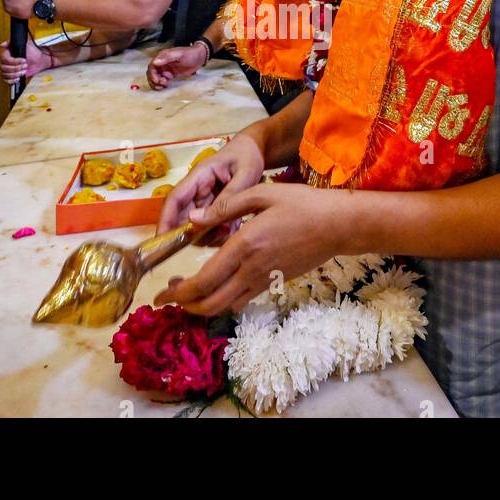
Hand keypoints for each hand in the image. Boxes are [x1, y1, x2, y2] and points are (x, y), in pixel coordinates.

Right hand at [0, 39, 53, 84]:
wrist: (40, 60)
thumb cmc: (33, 52)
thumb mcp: (24, 44)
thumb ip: (12, 43)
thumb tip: (2, 44)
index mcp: (7, 53)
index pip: (5, 59)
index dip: (14, 61)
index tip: (23, 60)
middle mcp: (6, 62)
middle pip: (4, 67)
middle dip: (16, 68)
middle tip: (25, 66)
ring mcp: (9, 69)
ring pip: (5, 74)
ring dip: (15, 74)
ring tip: (24, 71)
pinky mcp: (12, 76)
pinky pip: (6, 80)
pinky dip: (12, 80)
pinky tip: (18, 78)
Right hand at [146, 42, 208, 89]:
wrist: (199, 58)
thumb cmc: (190, 54)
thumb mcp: (179, 55)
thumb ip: (167, 58)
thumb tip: (155, 62)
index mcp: (162, 57)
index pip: (152, 66)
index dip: (152, 74)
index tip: (157, 81)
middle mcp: (162, 63)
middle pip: (151, 73)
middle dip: (154, 80)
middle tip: (162, 84)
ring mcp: (165, 69)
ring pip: (155, 77)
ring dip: (156, 83)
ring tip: (164, 85)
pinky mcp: (169, 75)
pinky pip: (161, 80)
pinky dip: (161, 84)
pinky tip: (165, 86)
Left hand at [153, 183, 343, 315]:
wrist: (337, 225)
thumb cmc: (301, 204)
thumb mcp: (262, 193)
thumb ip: (226, 207)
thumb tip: (193, 219)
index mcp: (245, 246)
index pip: (204, 281)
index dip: (178, 292)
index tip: (161, 293)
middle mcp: (252, 269)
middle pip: (210, 304)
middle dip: (184, 306)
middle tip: (167, 298)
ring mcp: (264, 280)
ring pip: (225, 307)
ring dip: (201, 306)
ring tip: (186, 292)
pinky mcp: (273, 283)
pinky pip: (241, 300)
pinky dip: (221, 300)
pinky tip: (215, 285)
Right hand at [157, 132, 265, 235]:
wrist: (255, 150)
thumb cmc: (247, 156)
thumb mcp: (244, 175)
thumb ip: (227, 197)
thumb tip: (199, 219)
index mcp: (199, 176)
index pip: (174, 199)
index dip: (165, 220)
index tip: (162, 240)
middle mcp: (197, 190)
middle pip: (183, 218)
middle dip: (196, 234)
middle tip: (219, 236)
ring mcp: (204, 201)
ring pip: (197, 227)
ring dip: (212, 235)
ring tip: (233, 227)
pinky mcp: (213, 208)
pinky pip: (210, 227)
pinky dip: (221, 233)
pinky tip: (236, 226)